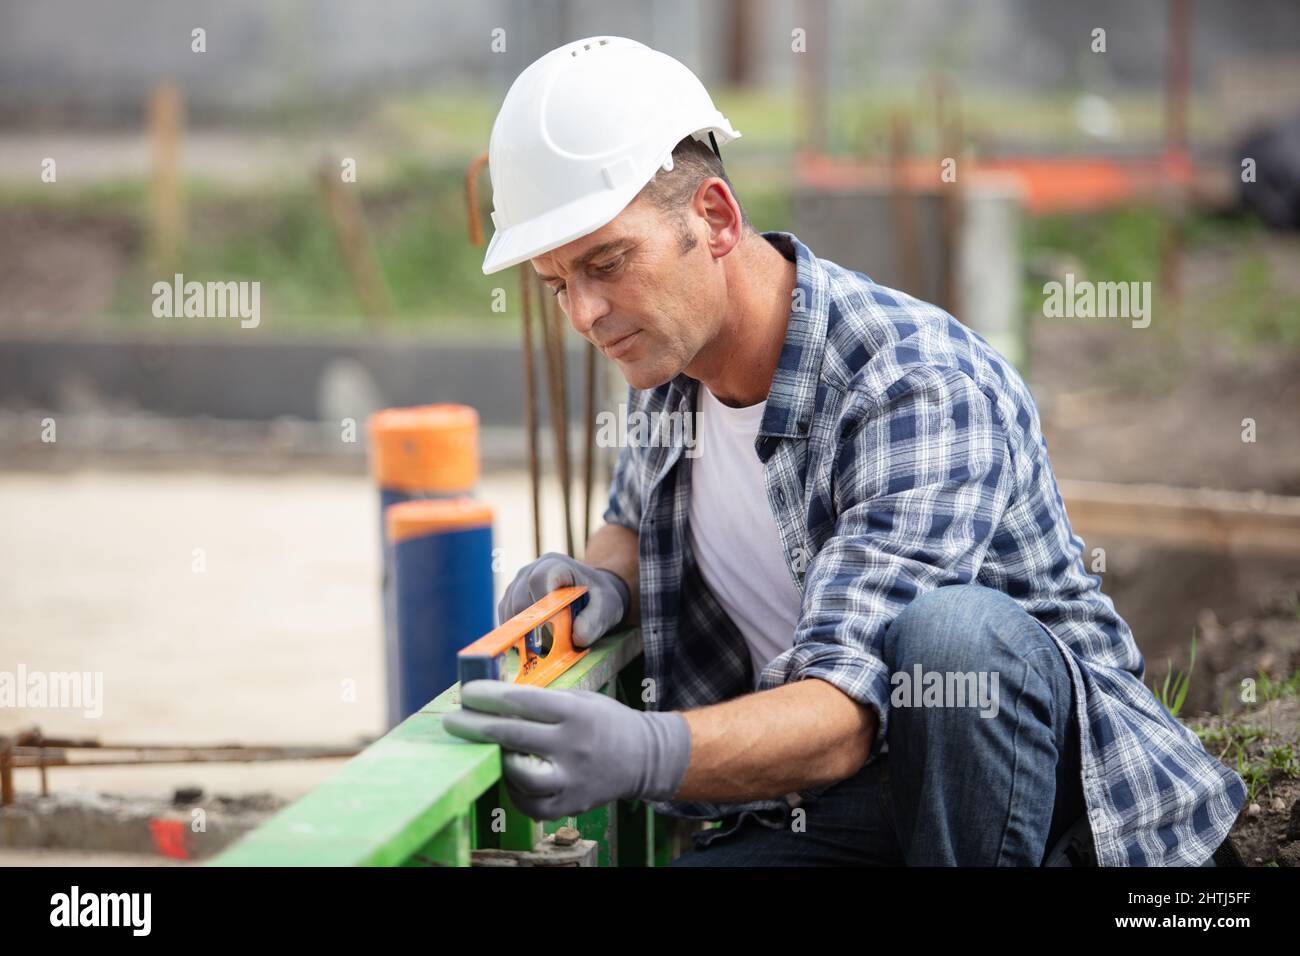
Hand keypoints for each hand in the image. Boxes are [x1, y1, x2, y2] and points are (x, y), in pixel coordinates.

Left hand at [442, 680, 691, 819]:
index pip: (523, 702)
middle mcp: (573, 746)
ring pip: (519, 774)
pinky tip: (508, 772)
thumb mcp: (580, 699)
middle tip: (451, 720)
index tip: (466, 692)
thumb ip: (542, 700)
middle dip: (475, 726)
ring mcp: (571, 779)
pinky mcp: (570, 805)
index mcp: (576, 713)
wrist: (644, 757)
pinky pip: (529, 802)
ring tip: (486, 749)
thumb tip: (494, 697)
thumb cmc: (604, 721)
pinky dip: (512, 787)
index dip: (489, 696)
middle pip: (513, 736)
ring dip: (496, 759)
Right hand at [498, 552, 629, 646]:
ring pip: (509, 610)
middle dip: (532, 625)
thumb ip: (595, 621)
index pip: (540, 579)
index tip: (551, 626)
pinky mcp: (510, 600)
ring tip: (544, 646)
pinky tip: (532, 643)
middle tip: (550, 646)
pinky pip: (505, 618)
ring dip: (523, 632)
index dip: (541, 602)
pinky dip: (516, 634)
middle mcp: (531, 570)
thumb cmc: (599, 598)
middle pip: (520, 598)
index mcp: (557, 565)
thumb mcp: (607, 607)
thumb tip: (576, 637)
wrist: (590, 594)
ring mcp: (517, 584)